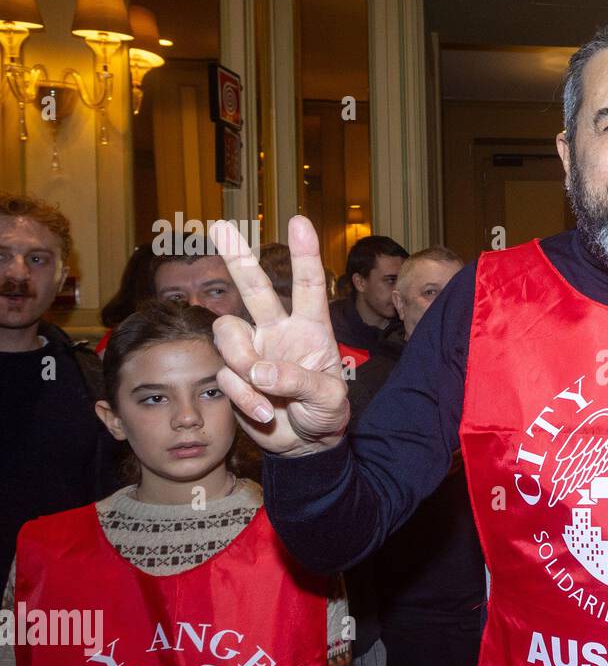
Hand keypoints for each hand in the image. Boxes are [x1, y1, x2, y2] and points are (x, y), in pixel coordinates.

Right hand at [209, 217, 349, 455]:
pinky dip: (244, 396)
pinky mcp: (233, 372)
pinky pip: (226, 373)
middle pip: (254, 288)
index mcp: (311, 329)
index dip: (305, 254)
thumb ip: (299, 381)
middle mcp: (278, 331)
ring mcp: (252, 350)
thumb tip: (258, 369)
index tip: (299, 221)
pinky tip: (264, 412)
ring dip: (244, 363)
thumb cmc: (325, 414)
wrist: (303, 444)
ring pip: (229, 333)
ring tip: (267, 393)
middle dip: (237, 257)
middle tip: (220, 226)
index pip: (308, 286)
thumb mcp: (328, 400)